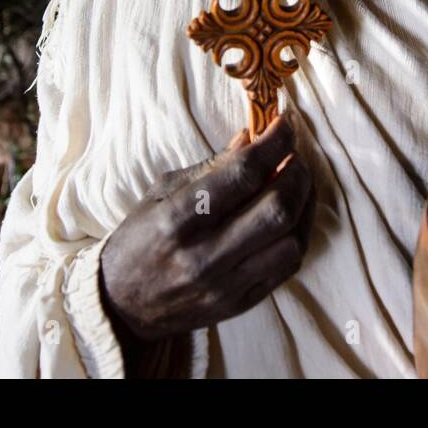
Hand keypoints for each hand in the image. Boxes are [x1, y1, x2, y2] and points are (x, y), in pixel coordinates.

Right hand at [99, 113, 314, 344]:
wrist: (122, 303)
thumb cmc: (140, 238)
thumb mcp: (162, 192)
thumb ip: (209, 167)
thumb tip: (251, 137)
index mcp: (177, 219)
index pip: (242, 175)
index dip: (273, 144)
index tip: (284, 124)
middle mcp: (204, 255)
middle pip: (276, 209)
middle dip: (296, 172)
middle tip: (294, 154)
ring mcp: (226, 284)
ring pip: (291, 241)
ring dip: (304, 204)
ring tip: (296, 184)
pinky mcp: (241, 303)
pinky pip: (288, 267)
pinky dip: (298, 233)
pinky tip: (292, 215)